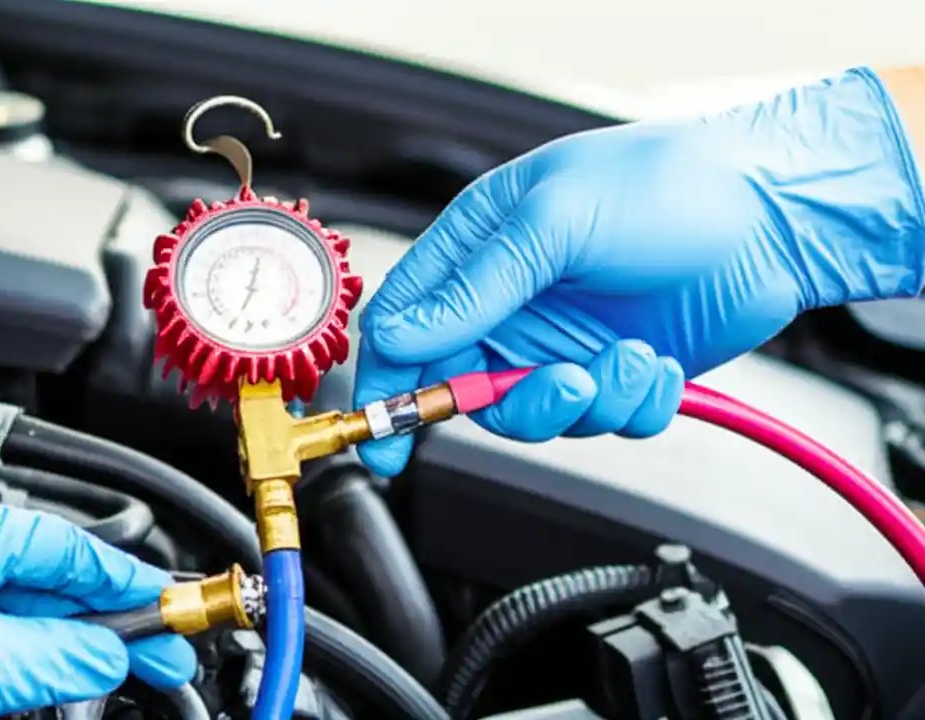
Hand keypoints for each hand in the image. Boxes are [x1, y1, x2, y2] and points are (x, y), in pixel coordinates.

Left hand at [0, 496, 196, 719]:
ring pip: (2, 628)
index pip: (53, 544)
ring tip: (105, 678)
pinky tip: (30, 697)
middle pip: (33, 586)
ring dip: (53, 655)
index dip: (119, 577)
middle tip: (157, 656)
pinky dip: (6, 679)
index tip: (166, 606)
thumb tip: (105, 653)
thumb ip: (40, 655)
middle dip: (97, 622)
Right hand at [356, 67, 924, 476]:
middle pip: (465, 388)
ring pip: (534, 416)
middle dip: (510, 405)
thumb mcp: (554, 222)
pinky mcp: (614, 372)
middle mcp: (511, 302)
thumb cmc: (664, 184)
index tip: (384, 438)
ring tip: (625, 363)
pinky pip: (602, 421)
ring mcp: (562, 341)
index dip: (387, 384)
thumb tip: (401, 334)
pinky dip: (632, 404)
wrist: (774, 212)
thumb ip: (475, 286)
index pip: (402, 325)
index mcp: (477, 248)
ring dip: (584, 403)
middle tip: (562, 389)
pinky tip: (656, 363)